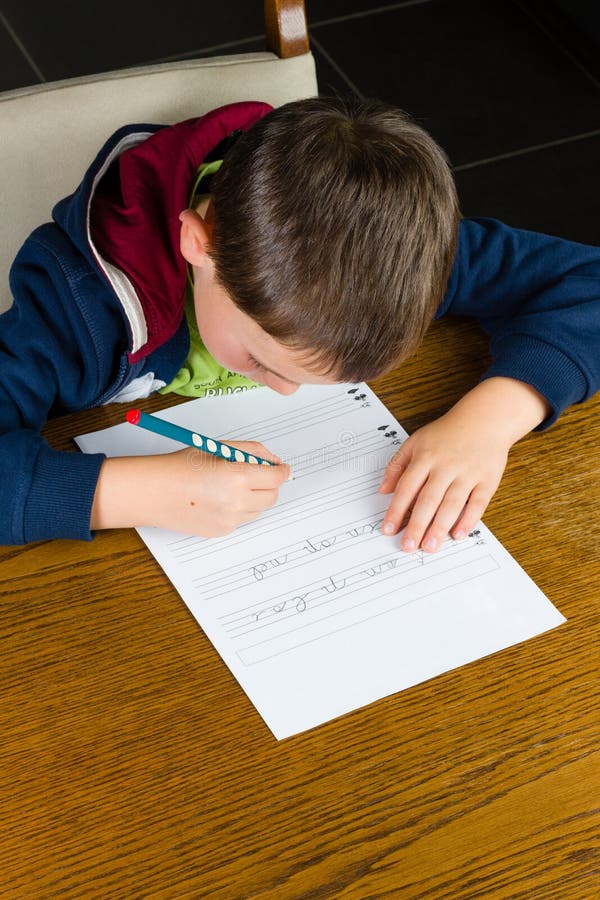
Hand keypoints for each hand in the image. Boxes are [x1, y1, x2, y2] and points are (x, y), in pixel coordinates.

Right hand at [91, 440, 290, 536]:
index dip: (281, 471)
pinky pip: (242, 520)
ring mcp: (230, 520)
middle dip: (271, 484)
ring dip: (255, 497)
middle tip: (260, 475)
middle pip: (272, 496)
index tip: (282, 468)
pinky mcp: (222, 531)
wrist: (154, 492)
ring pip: (259, 509)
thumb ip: (250, 450)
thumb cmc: (181, 467)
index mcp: (236, 476)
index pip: (275, 477)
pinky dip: (240, 509)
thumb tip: (273, 460)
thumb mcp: (218, 448)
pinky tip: (219, 499)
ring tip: (231, 485)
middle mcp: (236, 501)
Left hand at [379, 378, 550, 551]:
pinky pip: (477, 504)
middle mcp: (446, 466)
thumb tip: (383, 490)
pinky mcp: (487, 480)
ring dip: (439, 528)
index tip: (388, 529)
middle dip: (416, 525)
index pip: (407, 488)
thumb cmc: (447, 432)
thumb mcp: (416, 441)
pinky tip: (457, 535)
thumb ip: (397, 465)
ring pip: (451, 505)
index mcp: (426, 457)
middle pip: (428, 500)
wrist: (485, 419)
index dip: (396, 510)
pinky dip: (468, 520)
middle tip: (408, 546)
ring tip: (429, 547)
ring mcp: (468, 473)